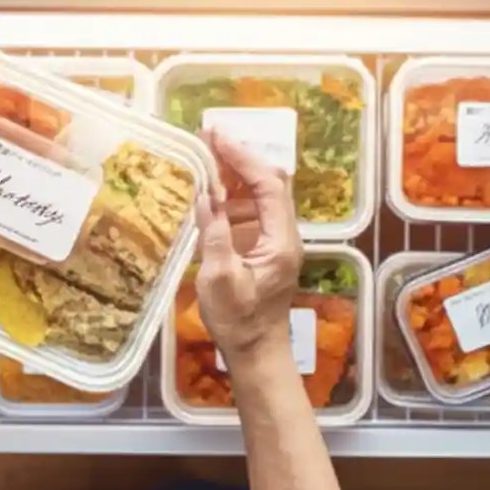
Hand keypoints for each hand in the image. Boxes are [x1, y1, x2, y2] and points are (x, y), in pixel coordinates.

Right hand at [193, 128, 302, 367]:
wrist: (256, 352)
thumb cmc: (239, 322)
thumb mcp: (219, 279)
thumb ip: (214, 234)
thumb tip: (203, 194)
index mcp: (281, 240)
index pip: (267, 184)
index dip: (242, 156)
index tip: (215, 136)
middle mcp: (286, 235)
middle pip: (270, 182)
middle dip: (240, 158)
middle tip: (208, 140)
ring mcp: (278, 241)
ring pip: (262, 194)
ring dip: (235, 176)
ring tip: (204, 163)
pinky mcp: (267, 248)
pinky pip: (254, 211)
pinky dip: (233, 198)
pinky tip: (210, 197)